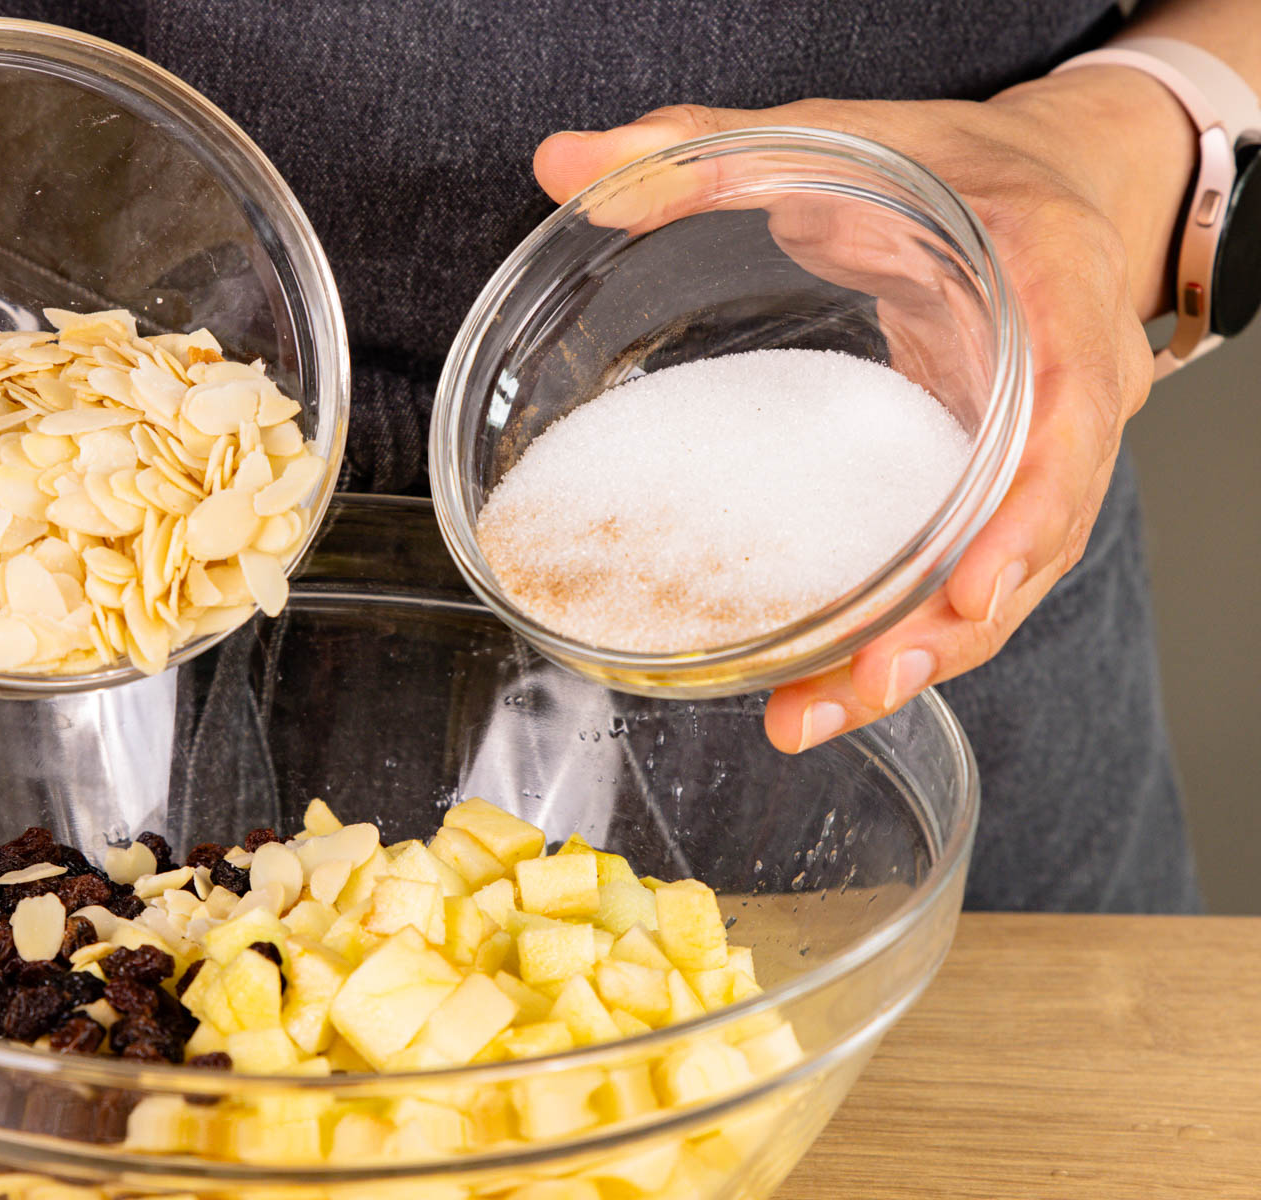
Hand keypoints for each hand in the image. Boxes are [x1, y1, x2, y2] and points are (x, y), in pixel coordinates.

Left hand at [532, 67, 1197, 752]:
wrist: (1034, 188)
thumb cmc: (947, 168)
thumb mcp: (838, 136)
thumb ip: (703, 147)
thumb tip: (565, 165)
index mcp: (1052, 292)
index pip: (1069, 414)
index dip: (1026, 509)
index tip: (969, 587)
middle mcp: (1064, 393)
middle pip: (1034, 534)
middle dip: (951, 624)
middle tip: (865, 682)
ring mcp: (1035, 455)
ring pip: (997, 580)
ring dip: (913, 657)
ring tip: (813, 713)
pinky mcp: (989, 492)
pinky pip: (961, 574)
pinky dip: (898, 634)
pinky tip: (818, 682)